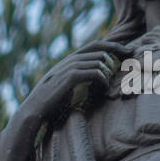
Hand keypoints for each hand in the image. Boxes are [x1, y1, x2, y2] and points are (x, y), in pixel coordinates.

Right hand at [0, 40, 130, 160]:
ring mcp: (66, 69)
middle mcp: (66, 62)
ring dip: (108, 69)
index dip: (110, 45)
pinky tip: (103, 86)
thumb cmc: (50, 108)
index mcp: (67, 63)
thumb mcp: (67, 91)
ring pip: (96, 60)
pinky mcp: (67, 80)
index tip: (125, 51)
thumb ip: (79, 82)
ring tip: (111, 81)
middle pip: (97, 49)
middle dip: (115, 53)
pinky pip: (91, 72)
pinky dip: (100, 77)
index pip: (93, 46)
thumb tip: (99, 80)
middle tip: (128, 59)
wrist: (32, 115)